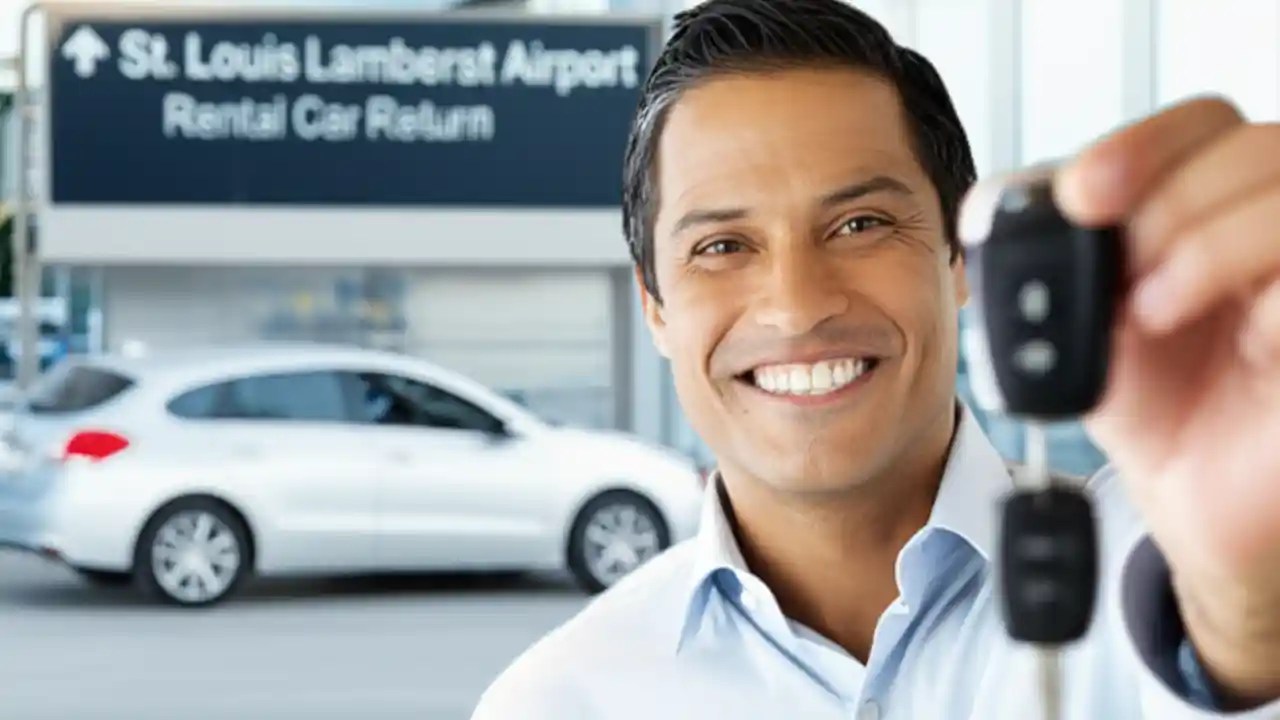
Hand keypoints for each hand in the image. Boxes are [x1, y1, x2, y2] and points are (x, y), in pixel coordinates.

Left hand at [1053, 96, 1279, 705]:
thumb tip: (998, 209)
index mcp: (1211, 205)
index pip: (1200, 125)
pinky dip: (1264, 296)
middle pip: (1248, 144)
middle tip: (1119, 266)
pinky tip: (1232, 340)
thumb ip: (1051, 259)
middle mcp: (1269, 223)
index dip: (1141, 143)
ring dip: (1205, 242)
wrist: (1195, 502)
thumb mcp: (1083, 322)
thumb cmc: (1153, 404)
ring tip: (1152, 310)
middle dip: (1165, 200)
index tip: (1079, 193)